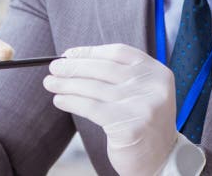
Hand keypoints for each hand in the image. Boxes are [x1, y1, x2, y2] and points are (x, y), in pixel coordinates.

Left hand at [43, 44, 179, 175]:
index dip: (90, 52)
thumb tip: (74, 61)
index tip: (69, 54)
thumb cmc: (142, 123)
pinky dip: (72, 101)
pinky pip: (91, 108)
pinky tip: (60, 100)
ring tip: (51, 83)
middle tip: (54, 67)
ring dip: (67, 84)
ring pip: (94, 88)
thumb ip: (118, 75)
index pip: (118, 52)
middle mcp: (153, 86)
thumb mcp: (140, 92)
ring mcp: (143, 106)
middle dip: (74, 67)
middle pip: (104, 68)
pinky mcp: (129, 126)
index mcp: (156, 72)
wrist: (160, 160)